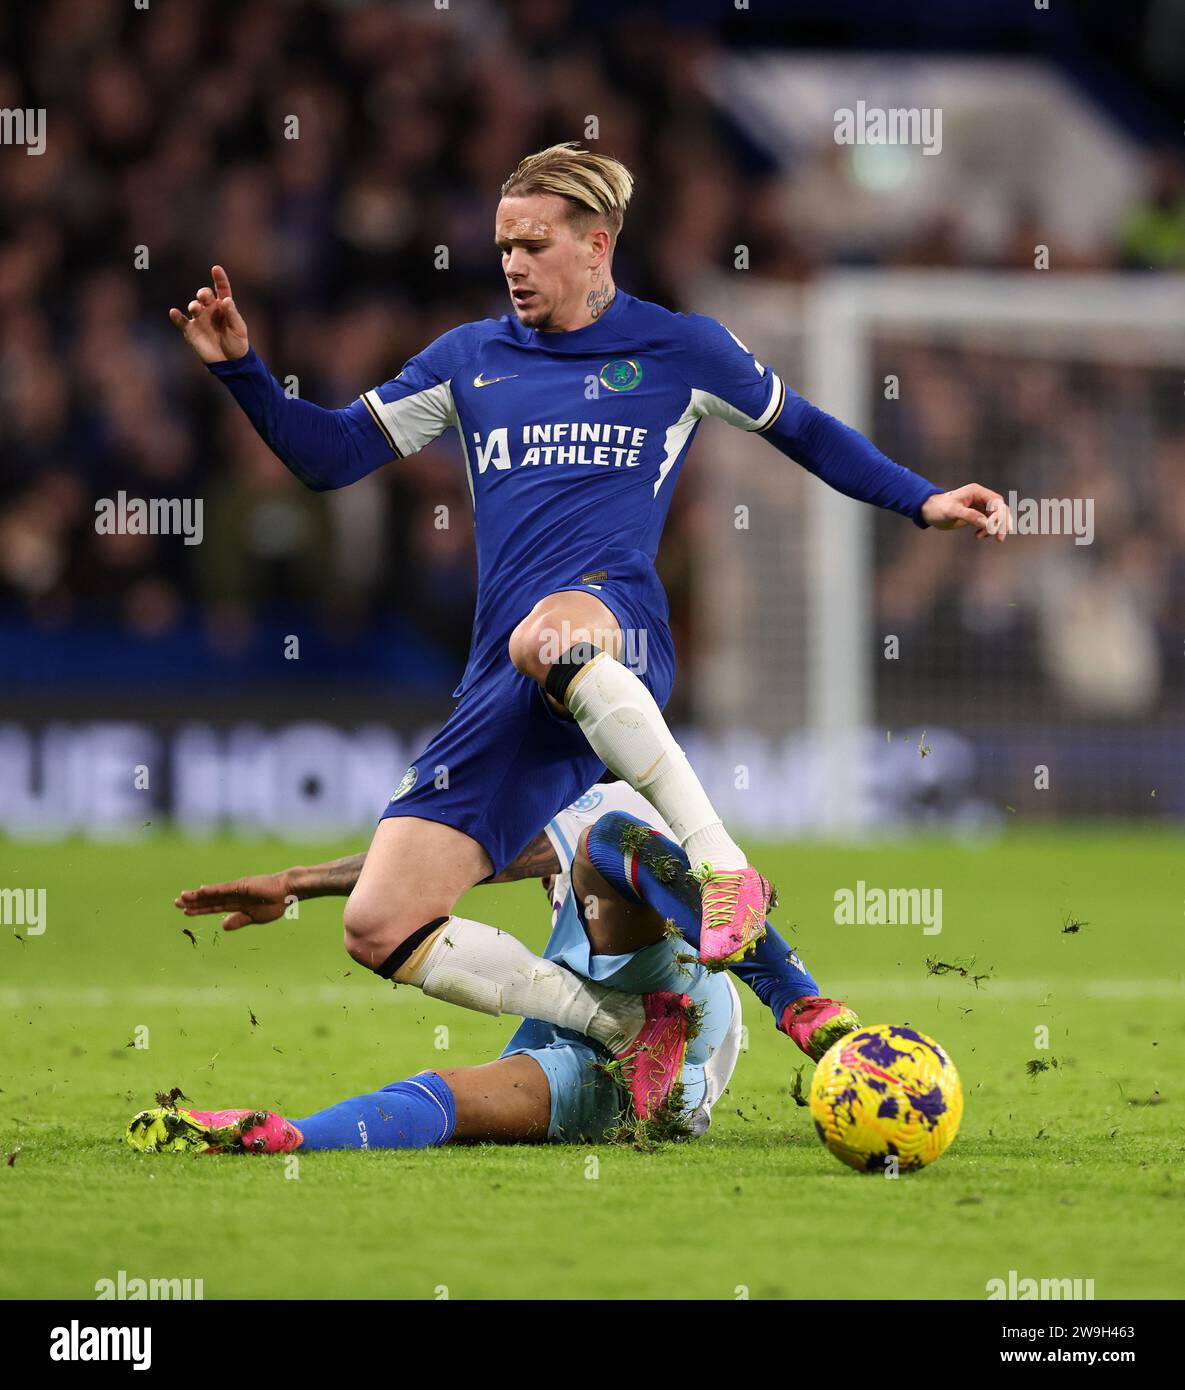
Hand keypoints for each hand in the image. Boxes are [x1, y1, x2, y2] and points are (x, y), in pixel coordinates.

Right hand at [168, 264, 248, 363]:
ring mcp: (199, 319)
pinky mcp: (191, 330)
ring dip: (194, 305)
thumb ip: (232, 314)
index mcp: (224, 306)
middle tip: (204, 297)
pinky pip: (181, 321)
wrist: (229, 363)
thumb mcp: (239, 329)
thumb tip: (226, 300)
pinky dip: (176, 317)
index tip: (216, 269)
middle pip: (204, 295)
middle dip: (203, 293)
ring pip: (193, 306)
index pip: (221, 289)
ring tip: (196, 308)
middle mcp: (210, 309)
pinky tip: (174, 313)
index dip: (219, 278)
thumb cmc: (237, 344)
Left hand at [175, 871, 292, 931]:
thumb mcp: (255, 917)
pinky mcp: (241, 886)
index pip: (214, 907)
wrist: (288, 892)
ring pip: (213, 894)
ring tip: (182, 897)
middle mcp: (234, 894)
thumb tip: (222, 926)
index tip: (185, 911)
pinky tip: (200, 891)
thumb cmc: (276, 903)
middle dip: (193, 902)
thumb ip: (239, 920)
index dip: (200, 909)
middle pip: (210, 900)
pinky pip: (223, 889)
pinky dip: (212, 890)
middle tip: (176, 903)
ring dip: (197, 896)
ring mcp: (237, 889)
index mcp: (237, 903)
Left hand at [921, 484, 1009, 541]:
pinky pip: (988, 522)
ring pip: (996, 517)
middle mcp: (981, 497)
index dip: (1000, 515)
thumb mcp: (952, 511)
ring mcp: (980, 505)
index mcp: (977, 492)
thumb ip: (969, 516)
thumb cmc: (938, 508)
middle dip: (1001, 524)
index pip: (996, 502)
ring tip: (980, 537)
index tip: (994, 529)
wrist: (929, 511)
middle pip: (1000, 509)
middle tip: (1000, 539)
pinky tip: (978, 536)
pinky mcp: (977, 514)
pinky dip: (986, 530)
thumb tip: (987, 524)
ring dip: (993, 528)